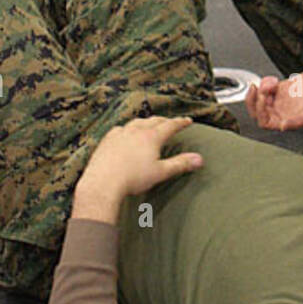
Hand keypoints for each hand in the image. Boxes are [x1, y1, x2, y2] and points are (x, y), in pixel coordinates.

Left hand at [74, 116, 202, 221]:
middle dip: (164, 120)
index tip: (188, 120)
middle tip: (171, 122)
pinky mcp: (107, 140)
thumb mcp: (161, 172)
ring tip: (149, 124)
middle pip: (153, 121)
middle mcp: (136, 131)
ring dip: (145, 122)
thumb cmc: (132, 179)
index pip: (170, 126)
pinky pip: (119, 129)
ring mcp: (120, 134)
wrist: (103, 182)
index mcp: (151, 137)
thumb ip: (180, 164)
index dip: (180, 123)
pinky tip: (125, 132)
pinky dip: (127, 128)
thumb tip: (199, 159)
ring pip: (136, 122)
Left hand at [246, 68, 302, 131]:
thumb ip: (298, 121)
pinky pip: (268, 87)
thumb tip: (282, 126)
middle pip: (259, 110)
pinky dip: (266, 82)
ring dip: (261, 88)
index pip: (264, 121)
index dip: (259, 111)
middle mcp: (284, 111)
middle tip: (260, 88)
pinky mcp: (285, 87)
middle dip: (255, 99)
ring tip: (271, 82)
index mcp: (289, 120)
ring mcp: (283, 99)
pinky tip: (274, 79)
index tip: (262, 97)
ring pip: (262, 98)